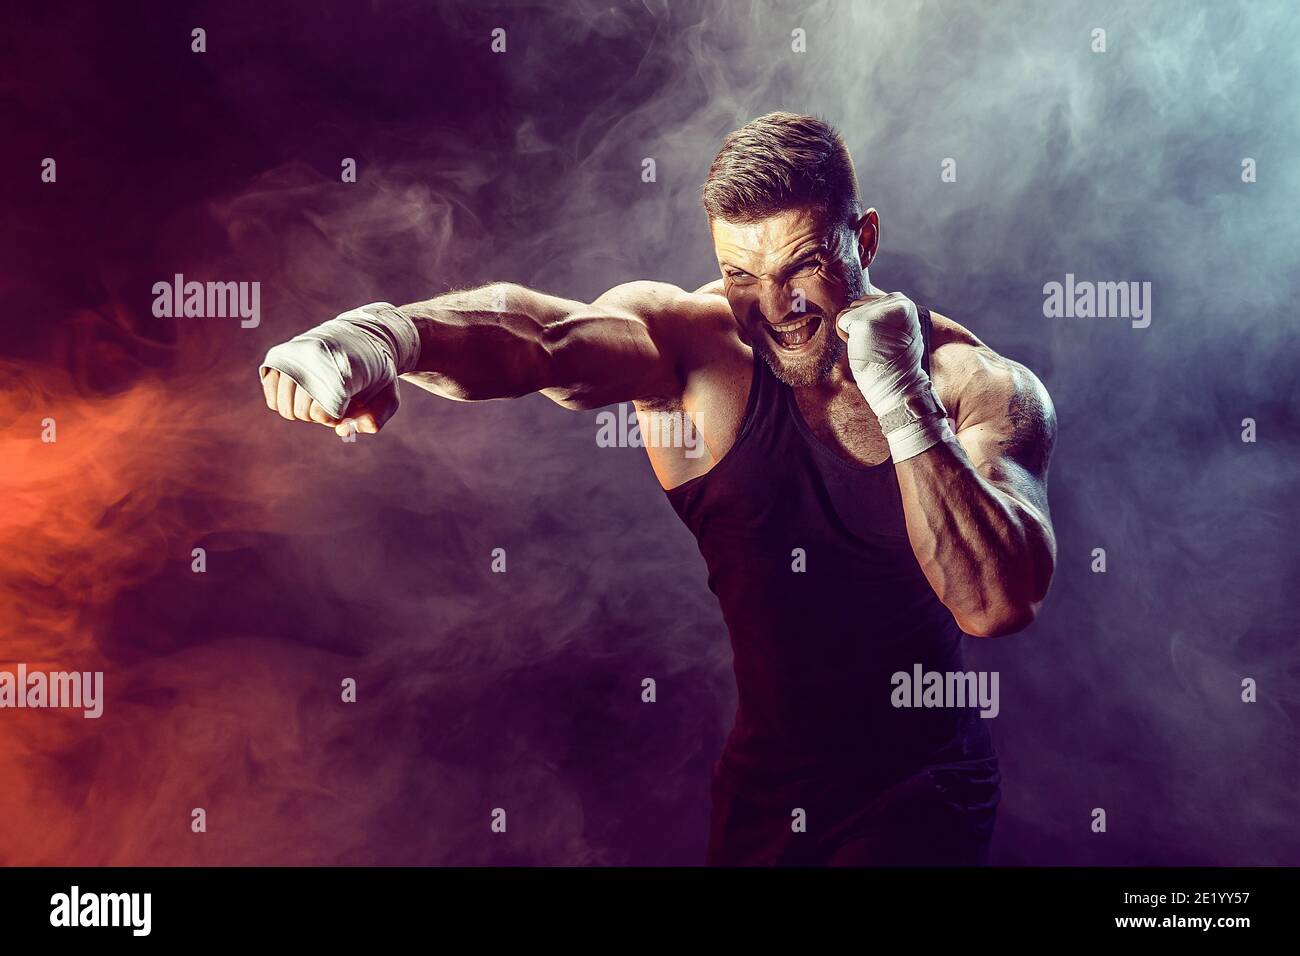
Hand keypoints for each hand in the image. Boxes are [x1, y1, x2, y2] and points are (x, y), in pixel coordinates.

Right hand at [259, 366, 397, 435]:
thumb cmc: (376, 372)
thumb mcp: (388, 396)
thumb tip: (341, 430)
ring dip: (303, 410)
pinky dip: (283, 403)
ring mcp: (295, 355)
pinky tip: (301, 396)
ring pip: (285, 407)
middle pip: (303, 412)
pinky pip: (272, 395)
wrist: (363, 336)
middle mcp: (314, 358)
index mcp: (342, 368)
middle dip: (320, 415)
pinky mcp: (281, 355)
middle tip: (335, 400)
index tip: (348, 405)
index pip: (324, 412)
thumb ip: (374, 420)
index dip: (336, 417)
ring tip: (320, 395)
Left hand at [834, 291, 928, 418]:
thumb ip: (882, 314)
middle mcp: (895, 301)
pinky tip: (862, 348)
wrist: (899, 386)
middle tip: (877, 346)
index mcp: (903, 303)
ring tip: (872, 347)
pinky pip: (840, 321)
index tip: (884, 341)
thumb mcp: (896, 331)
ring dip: (853, 332)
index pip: (868, 302)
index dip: (869, 323)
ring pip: (848, 311)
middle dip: (859, 326)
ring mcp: (879, 310)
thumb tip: (860, 307)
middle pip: (857, 304)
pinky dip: (845, 337)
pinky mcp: (864, 322)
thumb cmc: (893, 363)